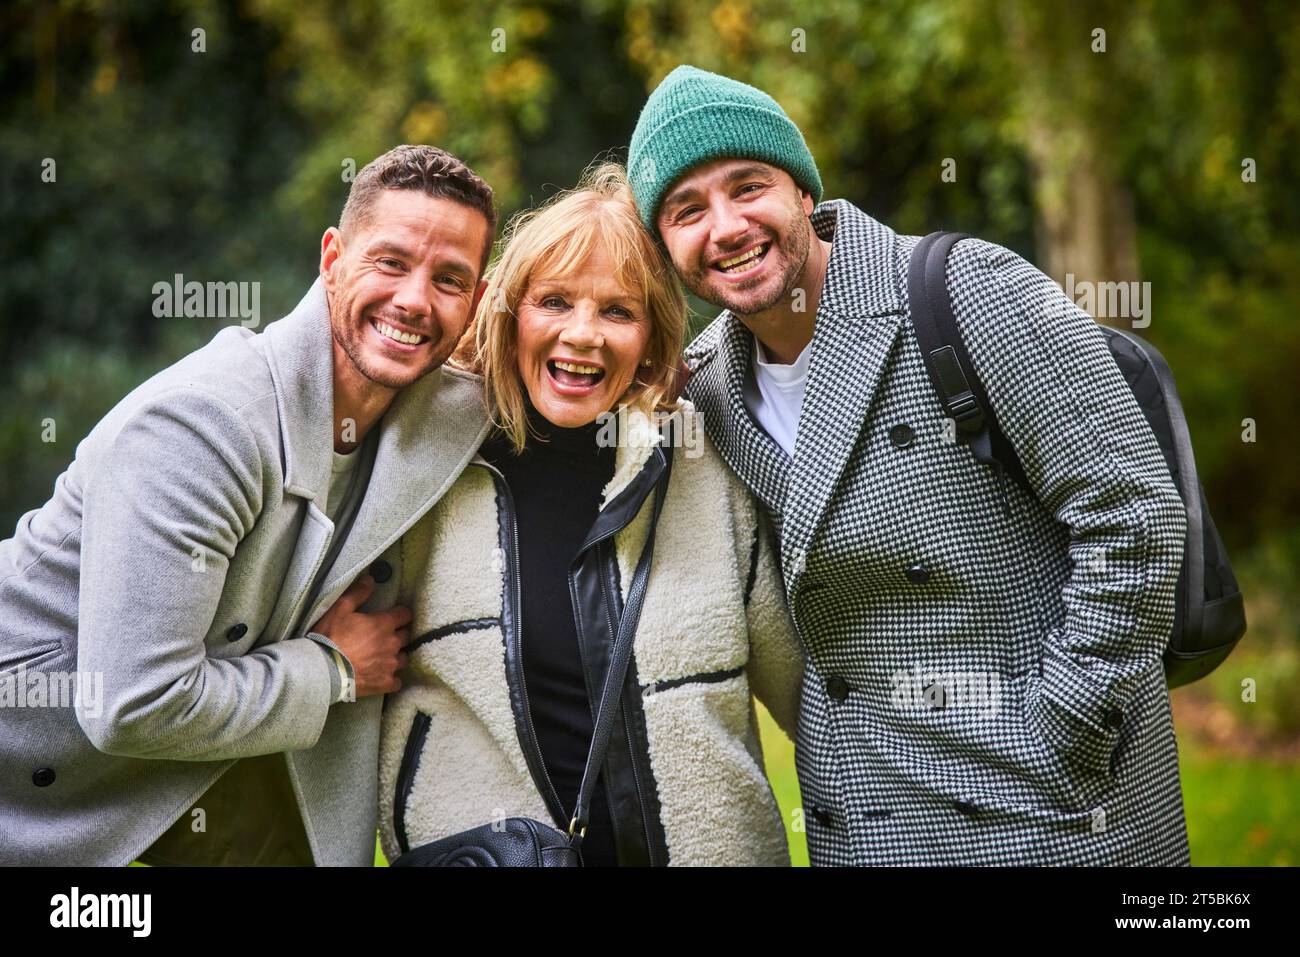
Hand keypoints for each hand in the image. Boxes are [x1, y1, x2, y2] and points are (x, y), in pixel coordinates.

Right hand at [309, 575, 411, 697]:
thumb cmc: (330, 637)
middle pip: (406, 635)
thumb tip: (371, 579)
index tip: (394, 616)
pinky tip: (383, 675)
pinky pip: (397, 681)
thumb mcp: (340, 609)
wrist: (322, 670)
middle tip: (385, 635)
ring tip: (384, 656)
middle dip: (398, 633)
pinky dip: (392, 678)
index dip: (400, 614)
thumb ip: (358, 593)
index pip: (405, 615)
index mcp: (384, 624)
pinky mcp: (385, 683)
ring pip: (404, 658)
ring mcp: (390, 665)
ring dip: (397, 655)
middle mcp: (392, 644)